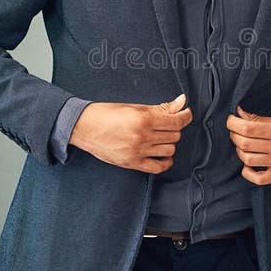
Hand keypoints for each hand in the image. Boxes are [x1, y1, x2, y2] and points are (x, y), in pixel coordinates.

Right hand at [69, 93, 192, 172]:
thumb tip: (181, 102)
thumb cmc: (106, 113)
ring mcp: (137, 152)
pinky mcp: (132, 163)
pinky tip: (161, 154)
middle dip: (174, 128)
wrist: (84, 127)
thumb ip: (161, 107)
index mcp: (143, 119)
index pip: (176, 121)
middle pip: (174, 136)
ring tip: (160, 137)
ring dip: (168, 143)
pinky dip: (164, 161)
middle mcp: (142, 137)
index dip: (186, 116)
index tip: (185, 113)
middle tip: (166, 123)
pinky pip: (158, 167)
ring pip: (169, 150)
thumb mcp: (134, 107)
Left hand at [226, 105, 270, 184]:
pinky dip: (247, 172)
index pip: (248, 128)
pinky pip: (258, 179)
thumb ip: (261, 119)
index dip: (233, 124)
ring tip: (243, 145)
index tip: (231, 120)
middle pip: (245, 144)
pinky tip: (248, 164)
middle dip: (234, 135)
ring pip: (248, 160)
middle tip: (235, 131)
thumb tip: (240, 114)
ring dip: (239, 151)